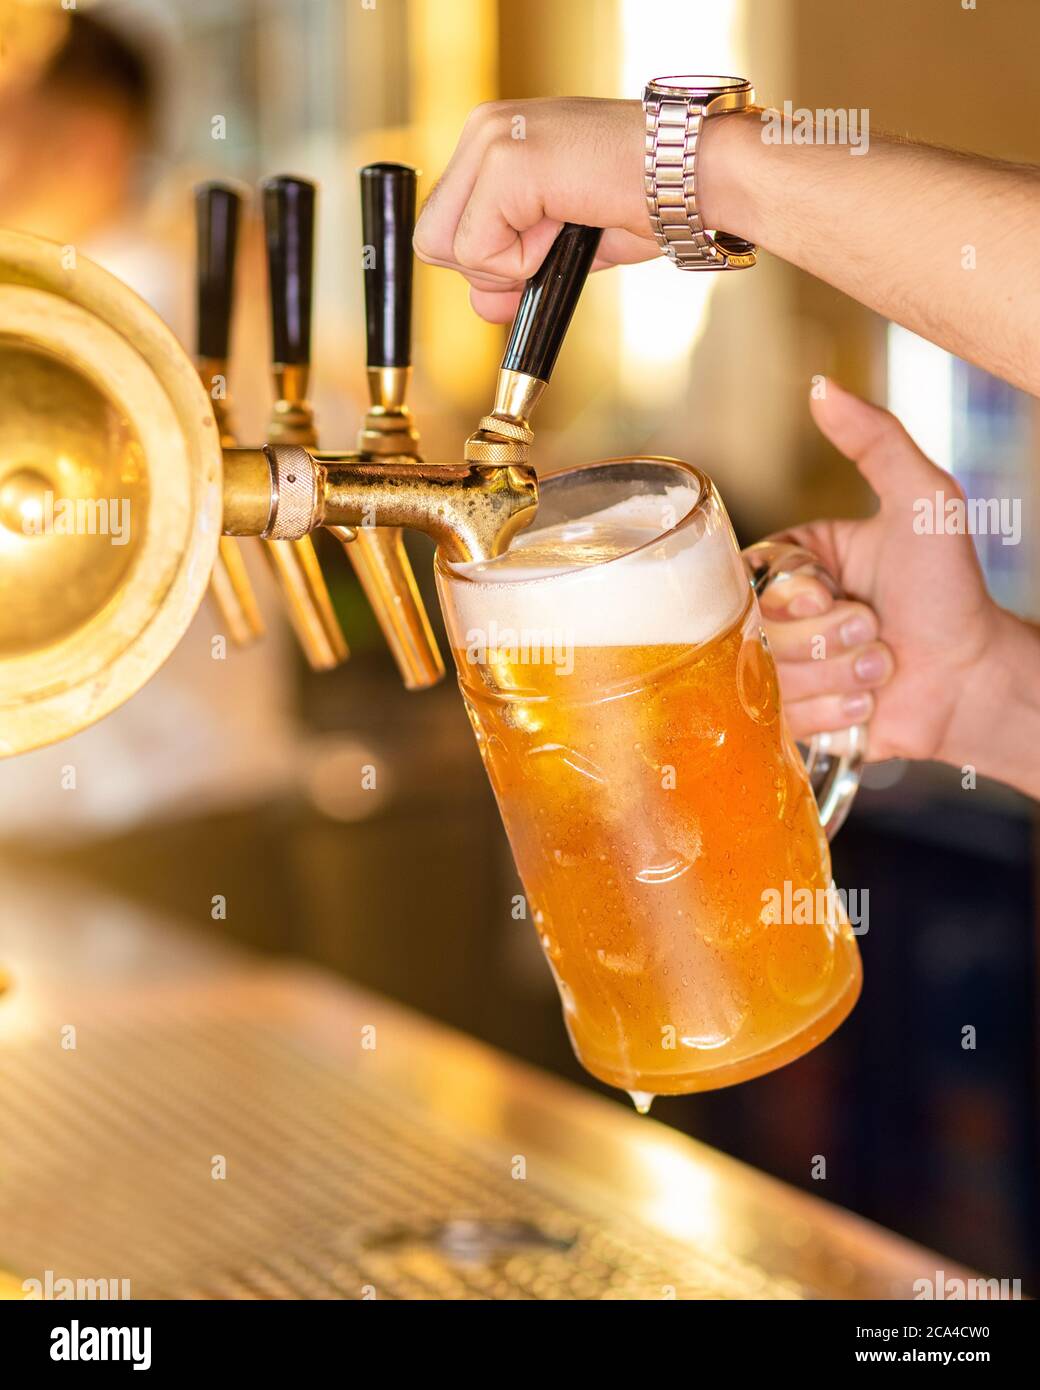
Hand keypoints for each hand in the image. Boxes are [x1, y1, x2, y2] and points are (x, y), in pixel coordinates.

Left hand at [414, 97, 653, 321]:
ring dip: (511, 262)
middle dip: (489, 267)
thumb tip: (480, 304)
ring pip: (449, 248)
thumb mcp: (563, 245)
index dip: (487, 262)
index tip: (544, 245)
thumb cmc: (646, 201)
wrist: (697, 178)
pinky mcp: (507, 163)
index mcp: (495, 140)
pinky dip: (527, 260)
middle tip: (554, 238)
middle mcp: (486, 129)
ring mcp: (493, 140)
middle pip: (433, 240)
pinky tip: (571, 218)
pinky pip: (481, 252)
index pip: (444, 227)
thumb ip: (514, 269)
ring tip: (567, 223)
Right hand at [762, 381, 1029, 773]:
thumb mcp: (922, 501)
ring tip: (880, 665)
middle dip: (827, 636)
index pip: (754, 576)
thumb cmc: (951, 590)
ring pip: (773, 678)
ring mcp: (787, 670)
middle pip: (759, 632)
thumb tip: (821, 385)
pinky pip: (786, 720)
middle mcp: (786, 615)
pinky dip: (835, 714)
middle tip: (874, 628)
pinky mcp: (796, 720)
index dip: (792, 592)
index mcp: (800, 562)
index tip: (832, 591)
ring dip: (840, 674)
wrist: (973, 680)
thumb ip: (875, 440)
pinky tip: (867, 704)